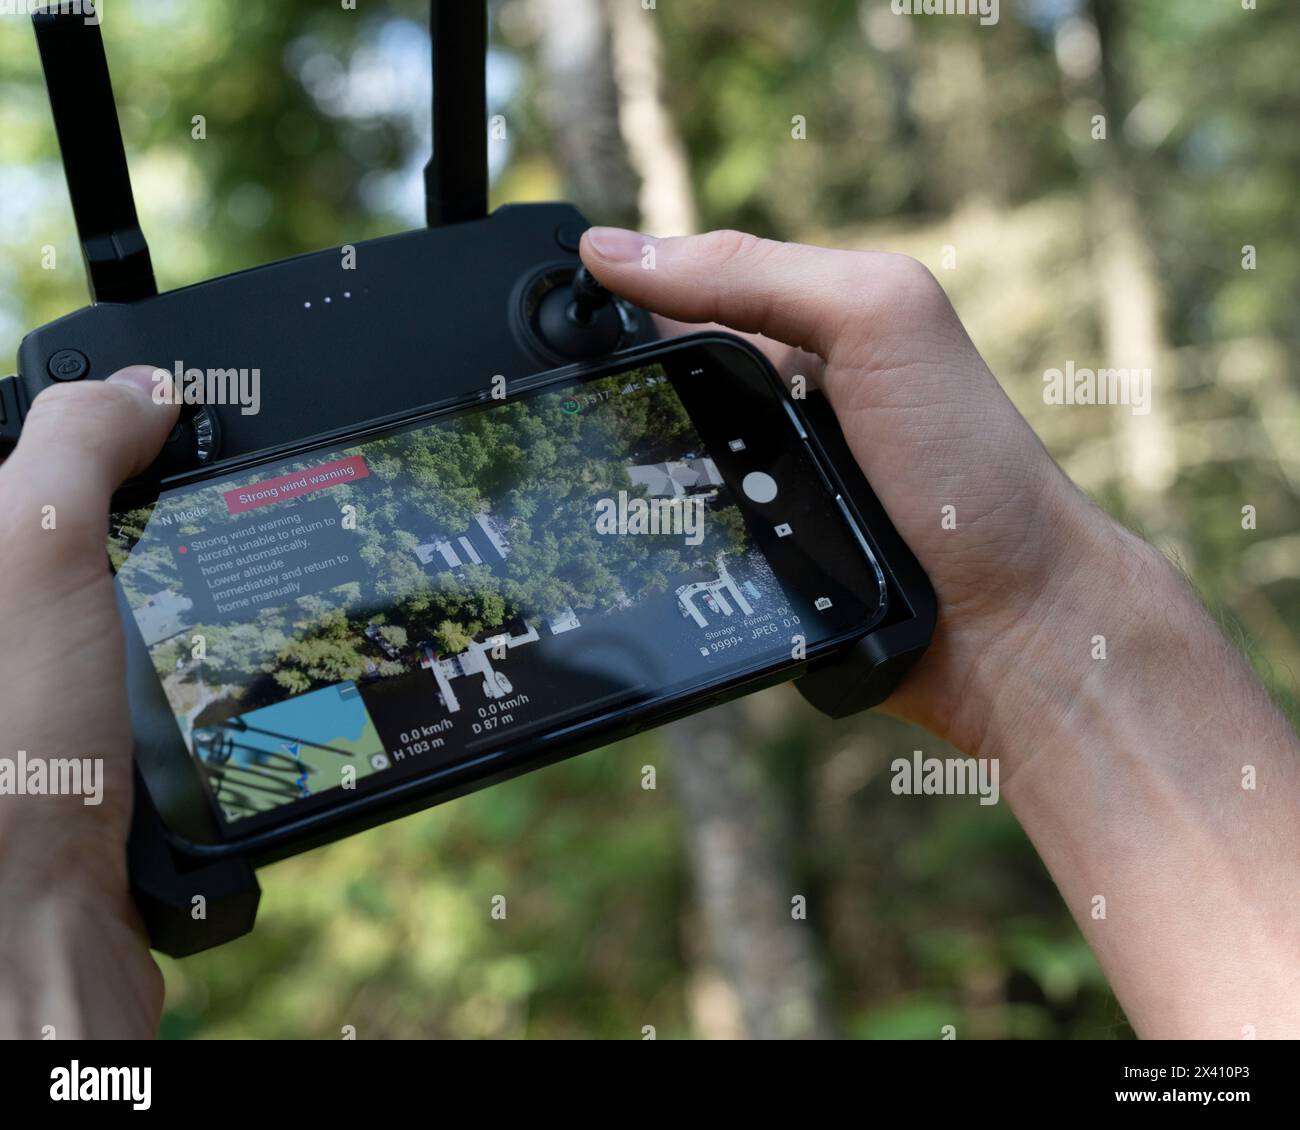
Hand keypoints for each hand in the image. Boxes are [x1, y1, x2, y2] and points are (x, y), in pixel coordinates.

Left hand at [0, 367, 177, 1038]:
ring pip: (123, 600)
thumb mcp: (29, 556)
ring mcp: (31, 684)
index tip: (157, 424)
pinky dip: (185, 656)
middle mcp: (1, 621)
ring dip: (179, 594)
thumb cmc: (6, 754)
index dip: (89, 431)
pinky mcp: (70, 739)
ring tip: (227, 588)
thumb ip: (74, 450)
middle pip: (80, 532)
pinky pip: (143, 666)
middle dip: (145, 518)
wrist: (31, 929)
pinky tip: (214, 658)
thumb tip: (140, 385)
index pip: (23, 460)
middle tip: (199, 516)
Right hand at [581, 226, 1118, 752]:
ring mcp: (764, 495)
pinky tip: (609, 548)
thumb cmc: (969, 467)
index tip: (545, 313)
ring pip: (654, 477)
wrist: (1013, 626)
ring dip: (613, 481)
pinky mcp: (753, 571)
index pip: (683, 300)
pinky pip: (676, 548)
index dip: (615, 301)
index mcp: (806, 338)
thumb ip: (760, 273)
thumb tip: (616, 251)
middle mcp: (780, 414)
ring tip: (559, 485)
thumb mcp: (880, 321)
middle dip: (602, 401)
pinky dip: (643, 546)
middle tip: (544, 412)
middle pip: (657, 392)